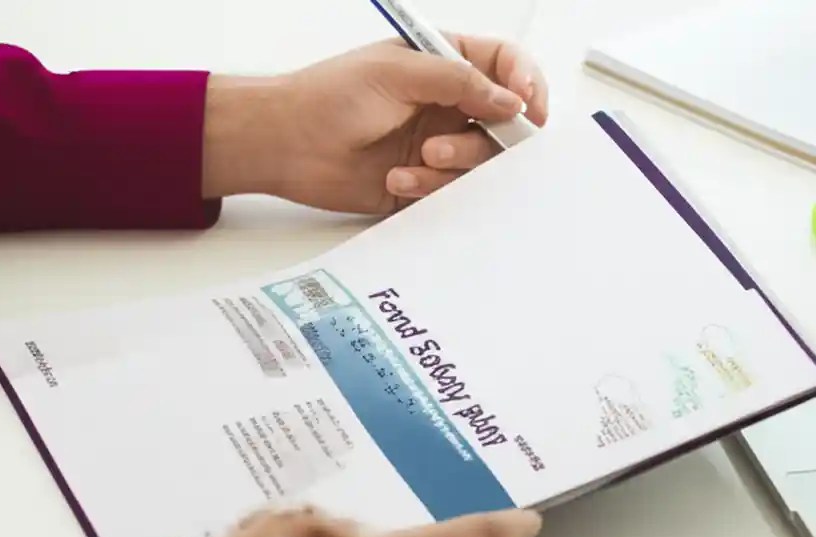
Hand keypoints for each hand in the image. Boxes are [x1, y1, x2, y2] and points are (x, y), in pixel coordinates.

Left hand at [200, 35, 548, 213]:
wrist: (287, 145)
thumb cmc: (329, 97)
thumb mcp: (398, 72)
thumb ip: (460, 81)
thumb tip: (512, 100)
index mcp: (443, 64)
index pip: (504, 65)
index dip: (526, 83)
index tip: (528, 105)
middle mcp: (447, 104)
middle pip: (505, 119)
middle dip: (493, 134)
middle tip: (467, 138)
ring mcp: (439, 143)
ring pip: (483, 160)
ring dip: (457, 161)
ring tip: (421, 158)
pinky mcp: (427, 182)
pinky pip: (455, 192)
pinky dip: (432, 187)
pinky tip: (400, 178)